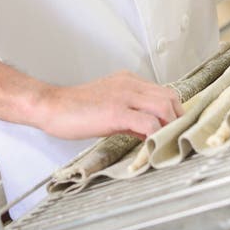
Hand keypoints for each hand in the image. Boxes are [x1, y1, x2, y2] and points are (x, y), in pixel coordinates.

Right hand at [39, 71, 183, 139]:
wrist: (52, 107)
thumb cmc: (75, 110)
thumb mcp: (109, 108)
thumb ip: (131, 117)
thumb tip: (149, 132)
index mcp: (128, 81)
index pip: (163, 92)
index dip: (173, 111)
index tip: (174, 129)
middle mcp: (130, 84)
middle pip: (169, 97)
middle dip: (177, 118)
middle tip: (173, 138)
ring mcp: (124, 96)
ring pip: (164, 106)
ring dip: (169, 126)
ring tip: (165, 144)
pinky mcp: (116, 112)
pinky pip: (148, 123)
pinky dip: (155, 136)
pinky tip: (151, 148)